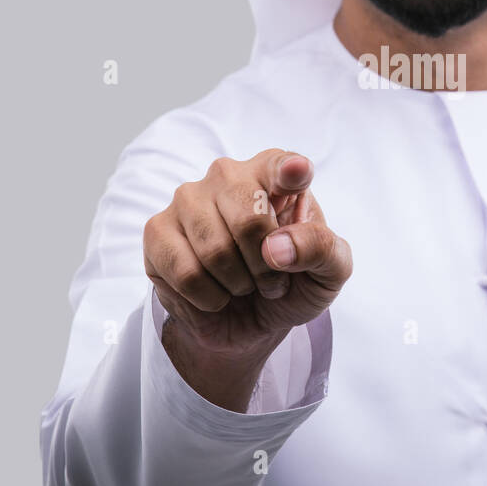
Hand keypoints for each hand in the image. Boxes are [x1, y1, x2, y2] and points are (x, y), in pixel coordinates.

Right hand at [143, 149, 352, 364]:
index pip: (283, 165)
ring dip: (238, 285)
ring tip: (242, 284)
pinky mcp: (157, 231)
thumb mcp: (329, 272)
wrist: (250, 320)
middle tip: (270, 280)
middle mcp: (228, 174)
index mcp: (275, 172)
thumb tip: (276, 248)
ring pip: (215, 251)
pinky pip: (185, 272)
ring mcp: (188, 199)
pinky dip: (209, 298)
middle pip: (250, 220)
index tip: (298, 172)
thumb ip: (321, 249)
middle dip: (266, 267)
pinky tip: (215, 294)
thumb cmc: (292, 282)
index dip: (290, 170)